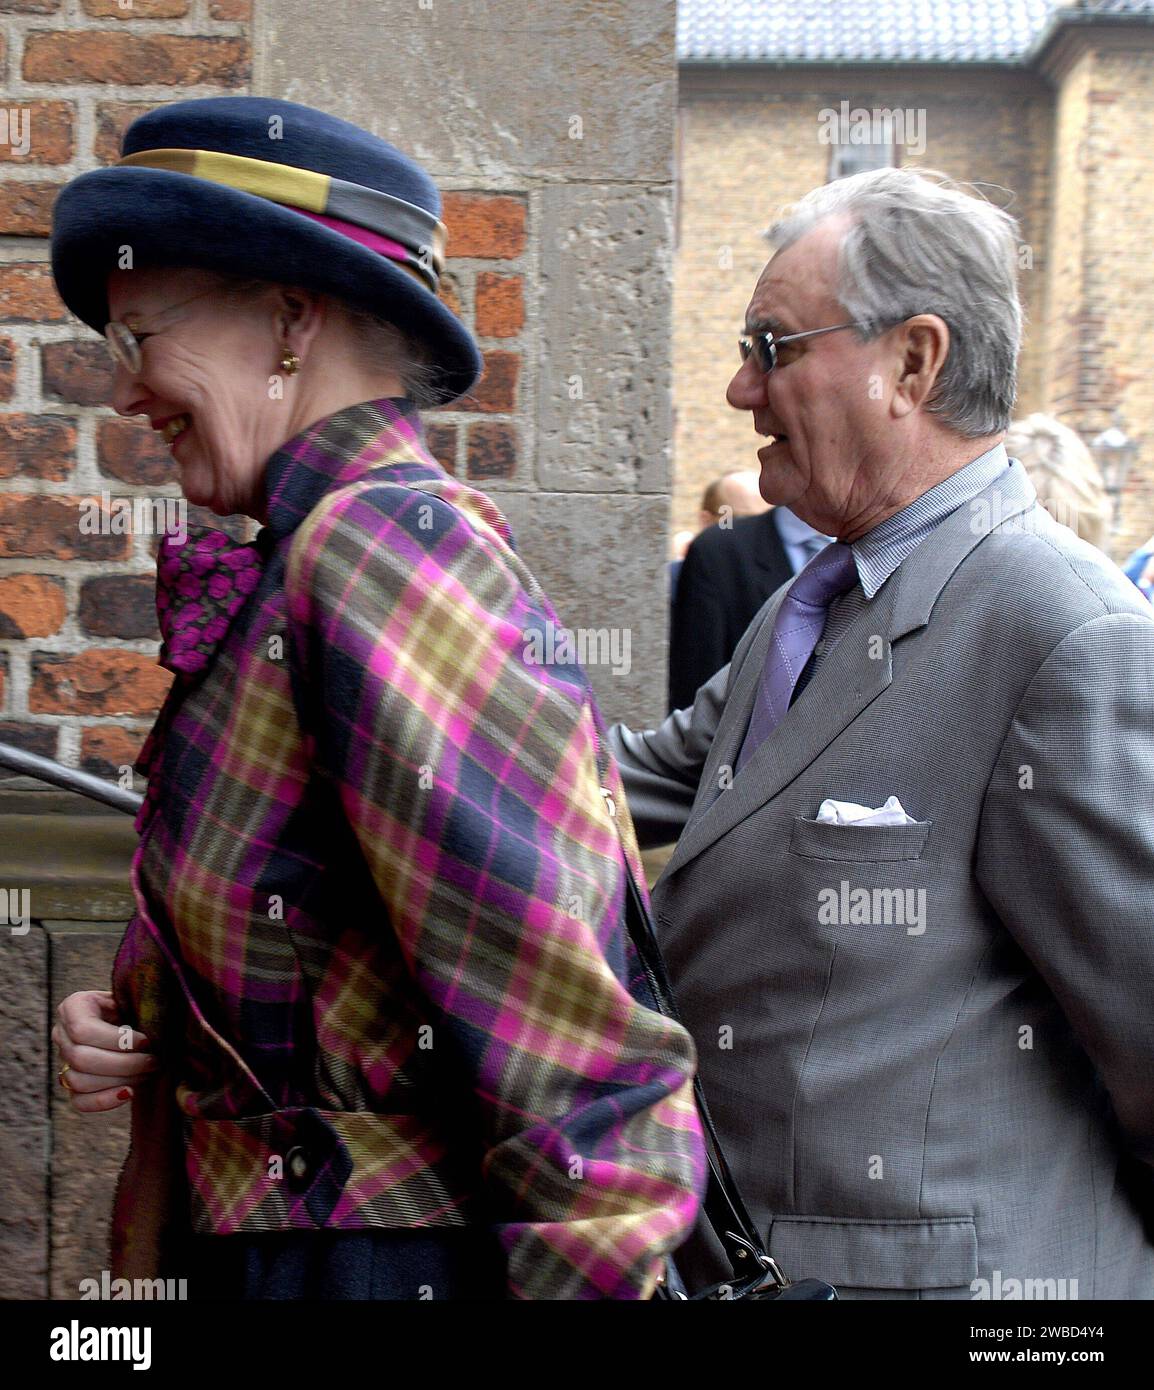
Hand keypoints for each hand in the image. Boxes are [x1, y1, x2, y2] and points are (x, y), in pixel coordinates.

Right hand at [51, 989, 158, 1113]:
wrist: (128, 1018)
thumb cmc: (132, 1007)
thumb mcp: (131, 999)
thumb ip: (136, 1009)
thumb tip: (155, 1033)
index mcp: (73, 1007)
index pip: (83, 1030)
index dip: (117, 1040)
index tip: (146, 1042)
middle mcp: (62, 1034)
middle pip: (81, 1059)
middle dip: (123, 1064)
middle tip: (153, 1061)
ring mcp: (63, 1060)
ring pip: (79, 1081)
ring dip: (119, 1081)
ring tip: (147, 1073)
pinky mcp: (71, 1084)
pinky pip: (79, 1101)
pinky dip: (104, 1101)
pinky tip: (129, 1093)